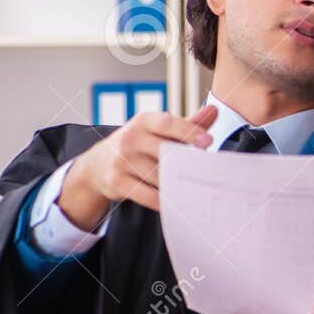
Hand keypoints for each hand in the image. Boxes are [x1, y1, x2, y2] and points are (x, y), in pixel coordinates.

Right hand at [60, 105, 217, 229]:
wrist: (98, 165)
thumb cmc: (138, 145)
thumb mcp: (157, 130)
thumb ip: (186, 124)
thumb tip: (215, 111)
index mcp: (144, 121)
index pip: (167, 123)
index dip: (188, 131)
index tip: (208, 141)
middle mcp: (131, 138)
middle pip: (166, 152)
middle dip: (187, 163)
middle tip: (206, 173)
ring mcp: (121, 160)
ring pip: (160, 177)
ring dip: (178, 185)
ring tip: (194, 190)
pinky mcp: (116, 181)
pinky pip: (148, 196)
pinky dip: (164, 201)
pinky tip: (175, 203)